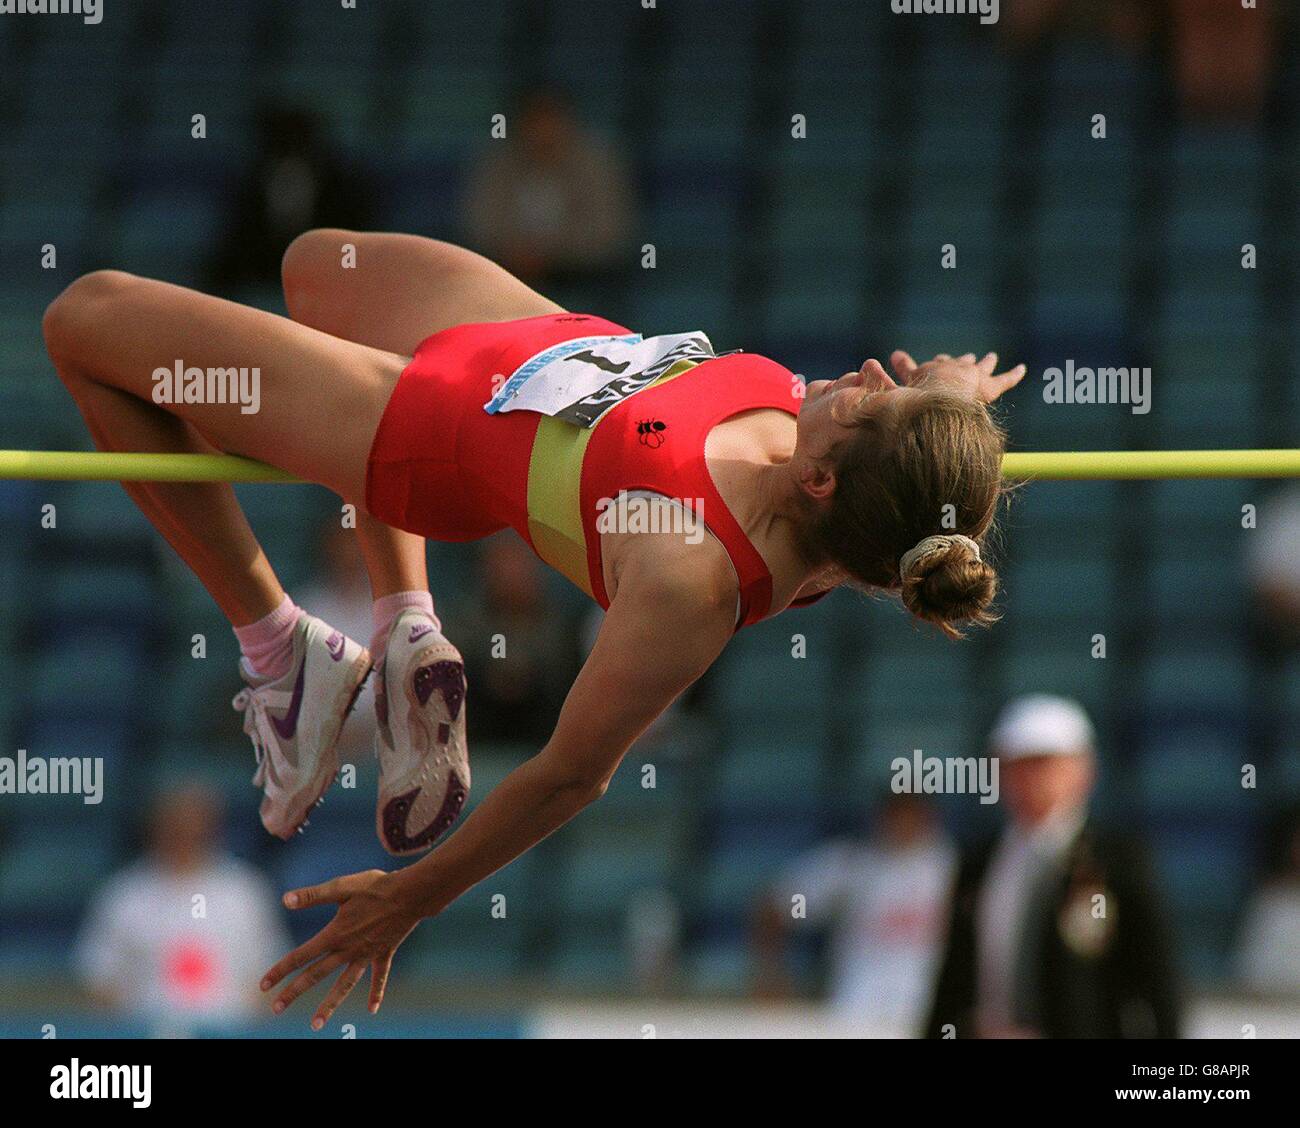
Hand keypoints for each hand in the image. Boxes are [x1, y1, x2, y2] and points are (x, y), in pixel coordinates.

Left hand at [261, 869, 422, 1029]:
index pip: (302, 955)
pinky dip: (376, 992)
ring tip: (315, 1026)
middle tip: (276, 1009)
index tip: (263, 985)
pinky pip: (379, 977)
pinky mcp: (384, 953)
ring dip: (329, 1004)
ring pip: (344, 985)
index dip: (281, 969)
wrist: (413, 893)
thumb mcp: (343, 886)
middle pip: (317, 974)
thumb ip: (314, 895)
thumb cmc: (377, 886)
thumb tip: (284, 900)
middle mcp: (349, 949)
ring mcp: (367, 954)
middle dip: (295, 992)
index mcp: (335, 933)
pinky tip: (372, 1009)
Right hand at [889, 350, 1026, 403]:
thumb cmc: (921, 397)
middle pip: (958, 362)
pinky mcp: (989, 387)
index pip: (931, 365)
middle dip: (960, 360)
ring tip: (990, 356)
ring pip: (981, 365)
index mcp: (933, 370)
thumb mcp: (905, 386)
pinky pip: (1005, 380)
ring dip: (986, 361)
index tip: (923, 359)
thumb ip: (898, 372)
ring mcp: (973, 375)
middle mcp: (954, 367)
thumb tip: (891, 355)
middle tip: (965, 356)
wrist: (941, 397)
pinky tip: (1023, 368)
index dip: (928, 364)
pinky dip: (1014, 374)